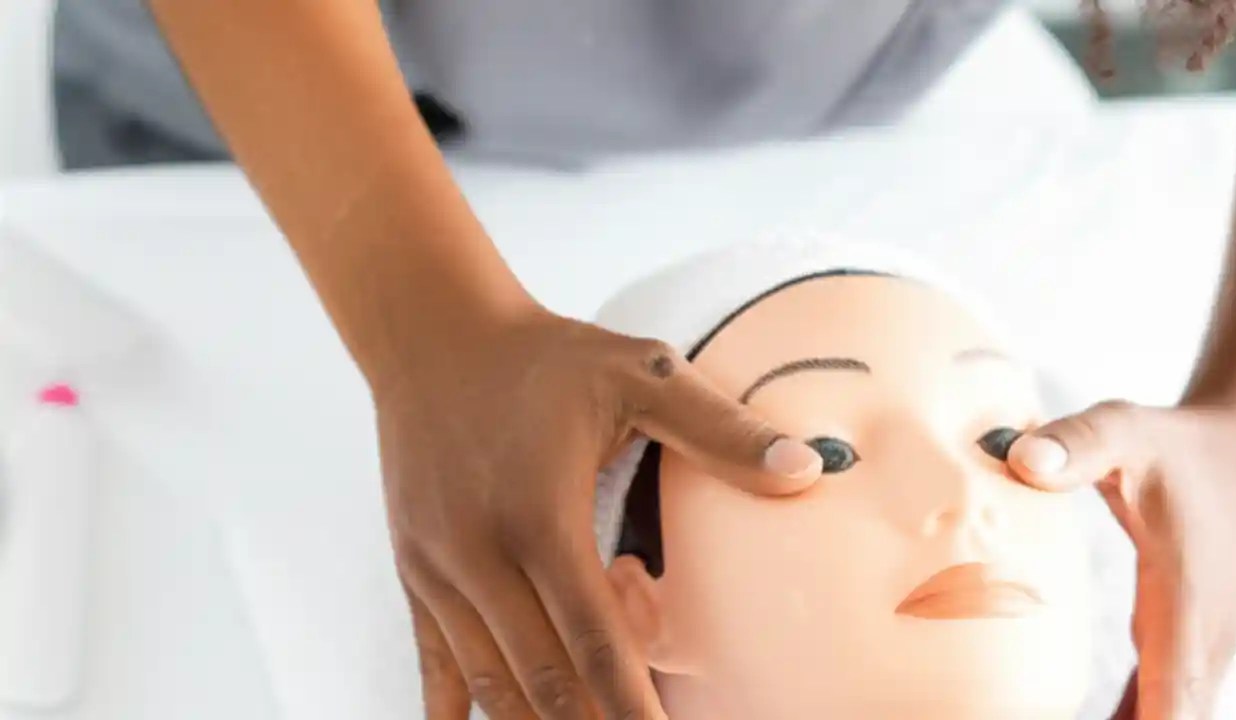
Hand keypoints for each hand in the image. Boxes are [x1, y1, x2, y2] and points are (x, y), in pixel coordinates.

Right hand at [376, 305, 821, 718]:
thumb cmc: (545, 357)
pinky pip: (433, 663)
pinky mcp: (414, 570)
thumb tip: (807, 470)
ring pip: (488, 683)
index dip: (632, 711)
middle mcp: (481, 555)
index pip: (596, 642)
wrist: (434, 335)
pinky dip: (457, 711)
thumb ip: (719, 429)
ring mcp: (439, 569)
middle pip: (540, 680)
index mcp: (541, 515)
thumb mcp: (639, 373)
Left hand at [1009, 401, 1235, 719]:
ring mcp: (1195, 651)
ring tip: (1034, 719)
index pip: (1173, 704)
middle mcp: (1199, 643)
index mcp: (1185, 607)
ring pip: (1166, 719)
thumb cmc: (1177, 445)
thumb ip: (1077, 443)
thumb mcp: (1126, 432)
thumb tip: (1021, 458)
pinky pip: (1157, 707)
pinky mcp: (1180, 648)